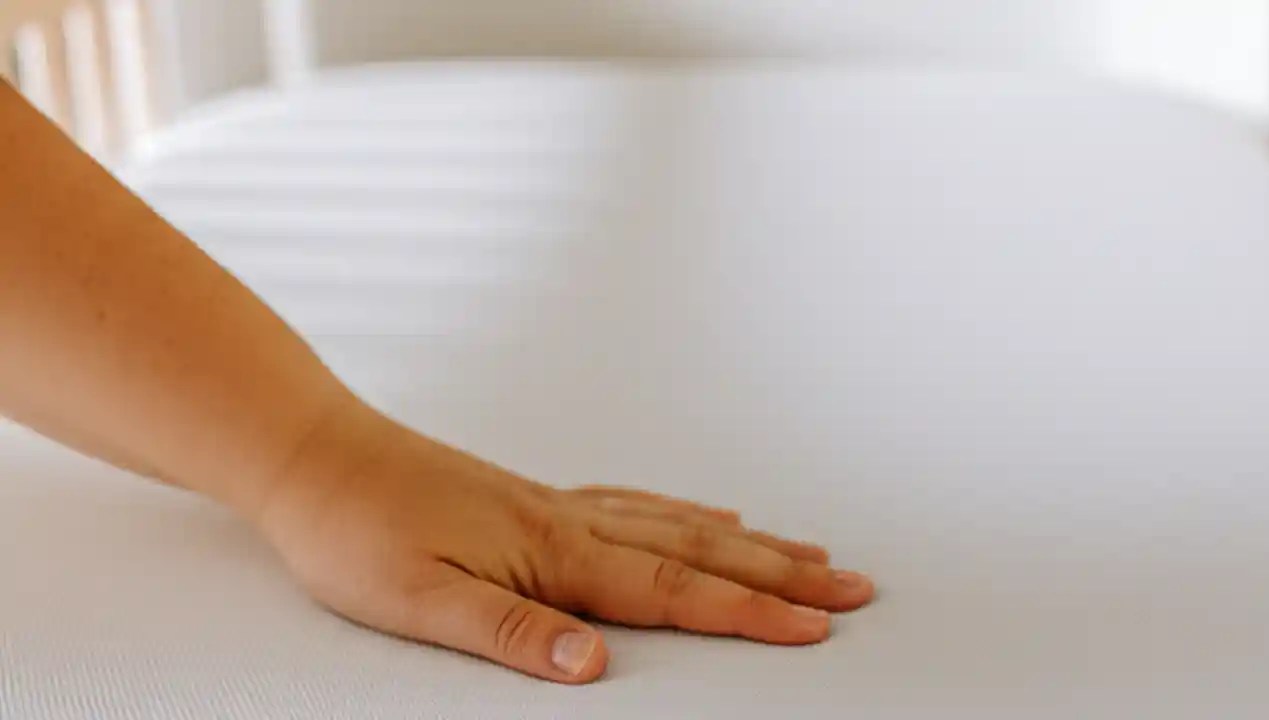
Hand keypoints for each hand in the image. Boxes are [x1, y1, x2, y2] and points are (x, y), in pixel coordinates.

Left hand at [253, 402, 874, 683]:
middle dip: (782, 574)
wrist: (316, 456)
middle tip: (853, 588)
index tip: (817, 627)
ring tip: (811, 553)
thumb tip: (595, 666)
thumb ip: (512, 633)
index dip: (752, 612)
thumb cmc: (355, 528)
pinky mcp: (538, 500)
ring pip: (680, 523)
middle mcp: (570, 522)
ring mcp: (558, 506)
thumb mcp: (419, 599)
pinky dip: (689, 514)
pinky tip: (710, 511)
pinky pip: (639, 505)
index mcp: (553, 552)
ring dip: (752, 542)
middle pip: (701, 549)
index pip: (675, 591)